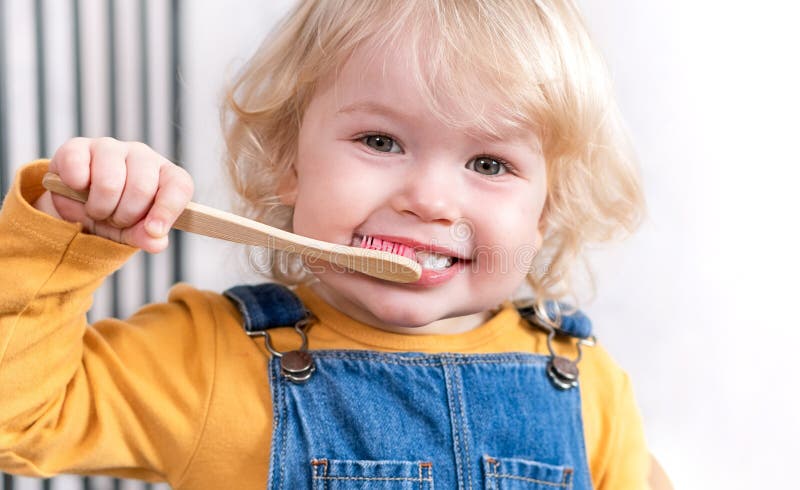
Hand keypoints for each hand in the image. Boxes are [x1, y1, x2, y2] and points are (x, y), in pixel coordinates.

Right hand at [34, 137, 193, 252]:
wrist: (75, 210)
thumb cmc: (114, 217)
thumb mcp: (134, 233)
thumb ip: (148, 237)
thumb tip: (157, 240)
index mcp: (165, 175)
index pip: (179, 185)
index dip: (167, 210)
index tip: (153, 230)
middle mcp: (142, 156)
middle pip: (141, 188)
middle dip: (124, 216)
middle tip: (114, 220)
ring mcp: (110, 148)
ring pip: (109, 182)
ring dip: (99, 208)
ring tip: (96, 210)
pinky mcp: (78, 146)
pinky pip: (77, 167)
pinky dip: (75, 187)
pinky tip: (77, 189)